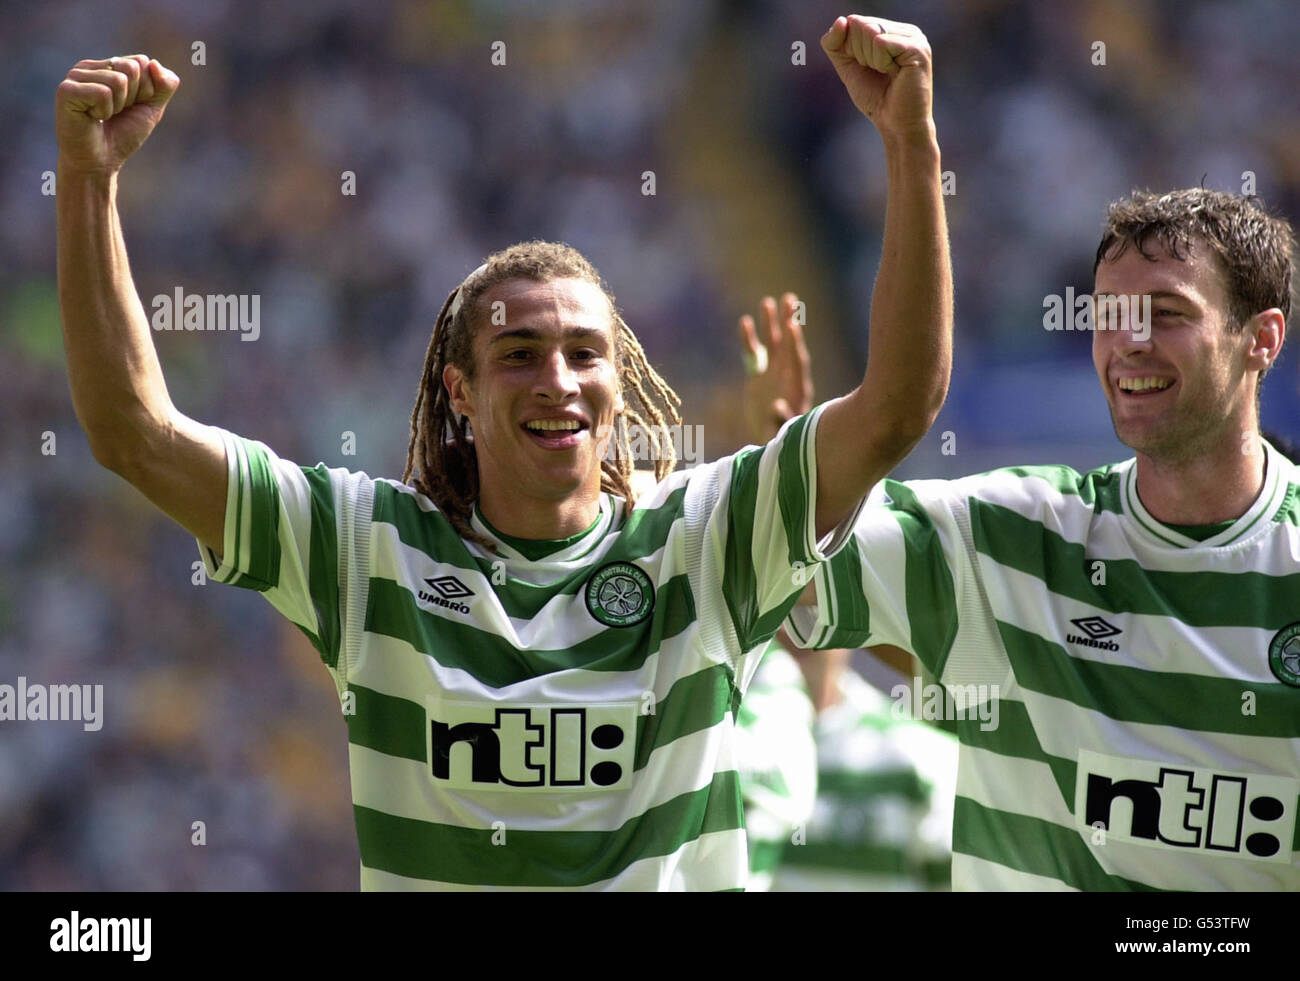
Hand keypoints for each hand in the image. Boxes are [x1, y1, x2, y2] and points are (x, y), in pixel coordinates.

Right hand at [56, 55, 179, 175]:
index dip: (145, 90)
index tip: (129, 106)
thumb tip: (153, 62)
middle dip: (133, 97)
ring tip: (102, 116)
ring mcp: (75, 76)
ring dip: (118, 107)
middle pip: (131, 68)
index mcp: (107, 65)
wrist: (101, 162)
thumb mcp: (152, 108)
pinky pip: (103, 93)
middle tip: (116, 113)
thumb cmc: (123, 134)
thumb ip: (164, 84)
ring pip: (118, 81)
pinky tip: (91, 118)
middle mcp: (89, 66)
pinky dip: (104, 111)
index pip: (142, 62)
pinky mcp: (66, 90)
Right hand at [737, 293, 812, 443]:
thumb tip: (777, 406)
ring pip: (773, 344)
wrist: (771, 441)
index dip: (795, 344)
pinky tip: (745, 322)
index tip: (793, 326)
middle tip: (789, 300)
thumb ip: (781, 419)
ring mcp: (773, 374)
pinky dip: (750, 339)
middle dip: (788, 324)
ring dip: (771, 324)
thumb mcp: (783, 432)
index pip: (797, 361)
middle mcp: (786, 376)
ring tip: (768, 302)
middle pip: (788, 345)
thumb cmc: (781, 438)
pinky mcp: (759, 376)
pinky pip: (754, 354)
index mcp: (796, 388)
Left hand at [821, 16, 932, 140]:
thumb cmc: (876, 98)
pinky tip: (895, 74)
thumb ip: (836, 43)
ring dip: (870, 60)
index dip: (851, 50)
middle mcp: (905, 29)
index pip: (854, 22)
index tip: (869, 68)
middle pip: (860, 24)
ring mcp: (914, 37)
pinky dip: (879, 63)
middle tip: (879, 73)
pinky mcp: (917, 48)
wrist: (896, 126)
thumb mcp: (848, 66)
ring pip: (870, 32)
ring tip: (888, 74)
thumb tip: (842, 20)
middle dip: (860, 54)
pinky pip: (881, 43)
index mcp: (892, 31)